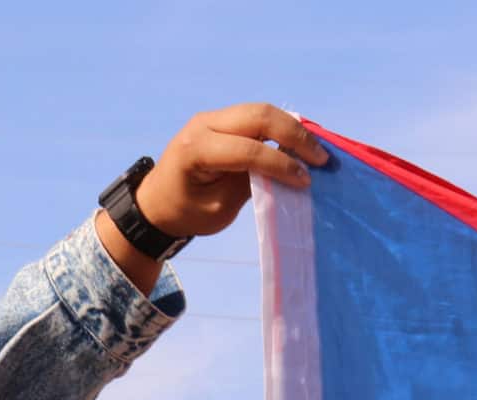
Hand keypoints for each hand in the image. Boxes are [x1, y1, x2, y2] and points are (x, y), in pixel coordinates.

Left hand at [133, 103, 328, 241]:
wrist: (156, 202)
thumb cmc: (185, 213)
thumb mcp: (218, 209)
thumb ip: (250, 186)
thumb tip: (287, 171)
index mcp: (196, 150)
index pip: (247, 149)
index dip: (281, 164)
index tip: (306, 180)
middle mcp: (204, 124)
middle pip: (259, 116)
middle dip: (294, 135)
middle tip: (321, 158)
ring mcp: (212, 117)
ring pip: (261, 110)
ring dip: (292, 128)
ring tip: (315, 150)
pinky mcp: (222, 119)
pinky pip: (256, 116)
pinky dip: (281, 127)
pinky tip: (299, 143)